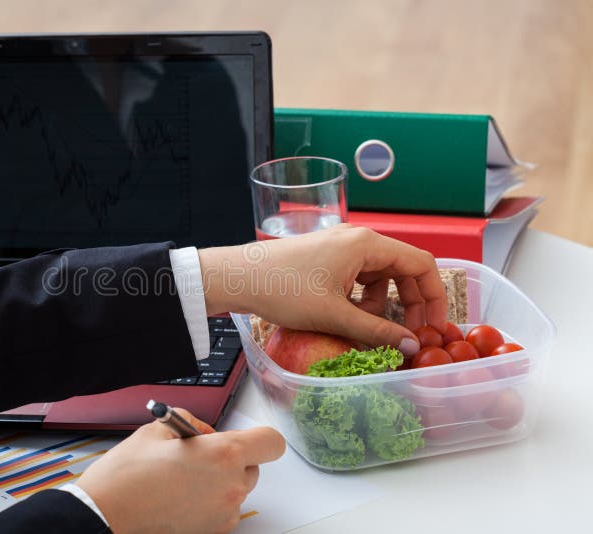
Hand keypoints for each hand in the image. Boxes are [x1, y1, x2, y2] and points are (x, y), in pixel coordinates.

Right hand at [76, 408, 284, 533]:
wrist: (104, 516)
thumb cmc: (127, 476)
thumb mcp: (157, 429)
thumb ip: (189, 422)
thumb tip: (201, 431)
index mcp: (223, 454)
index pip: (271, 442)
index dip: (259, 437)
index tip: (244, 438)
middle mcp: (231, 487)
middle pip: (253, 467)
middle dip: (230, 459)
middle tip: (196, 456)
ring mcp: (223, 515)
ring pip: (235, 490)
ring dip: (217, 482)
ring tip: (180, 479)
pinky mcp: (212, 532)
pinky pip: (221, 511)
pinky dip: (206, 503)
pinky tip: (177, 497)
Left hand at [199, 225, 447, 355]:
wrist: (238, 277)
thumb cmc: (284, 290)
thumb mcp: (335, 315)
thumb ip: (377, 331)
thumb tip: (411, 347)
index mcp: (366, 244)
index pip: (420, 264)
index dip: (434, 296)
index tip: (436, 326)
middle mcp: (357, 239)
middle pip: (401, 270)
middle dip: (409, 304)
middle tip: (409, 336)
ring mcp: (340, 247)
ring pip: (378, 277)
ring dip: (381, 305)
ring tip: (366, 329)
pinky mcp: (325, 258)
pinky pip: (357, 278)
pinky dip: (360, 299)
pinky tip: (347, 318)